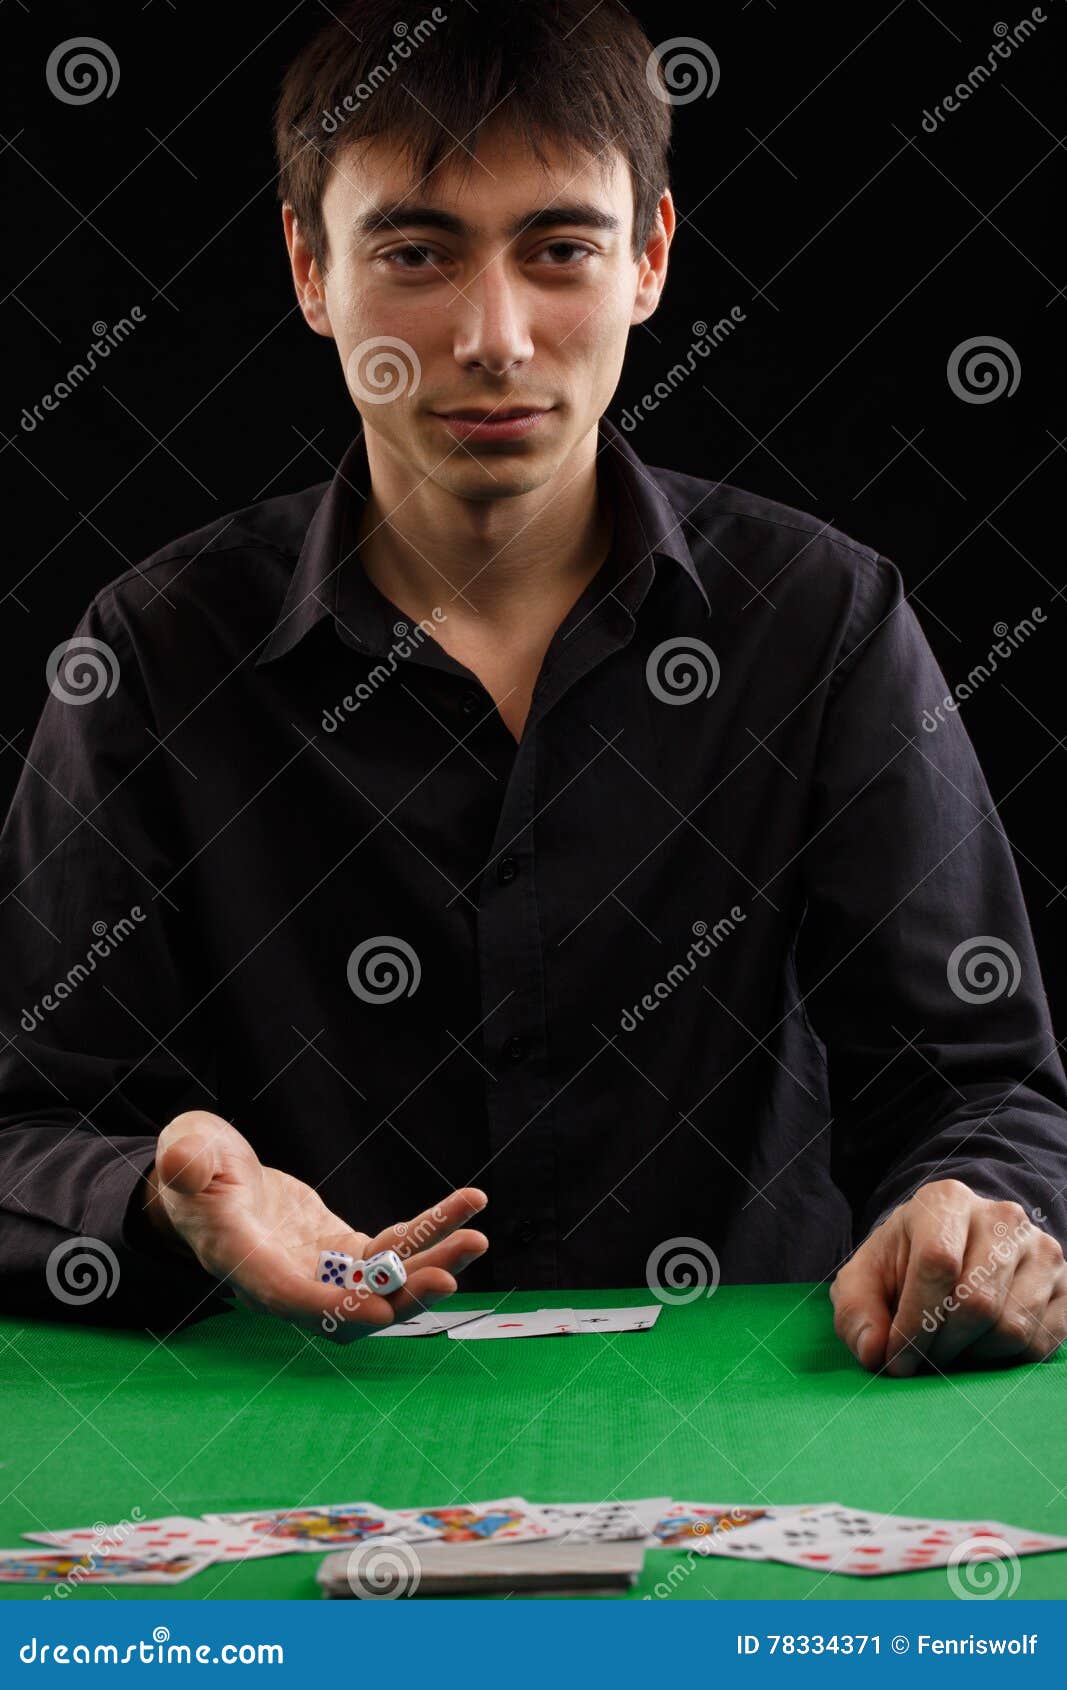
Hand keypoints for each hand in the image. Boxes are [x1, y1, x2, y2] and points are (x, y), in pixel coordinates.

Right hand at [147, 1111, 488, 1341]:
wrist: (210, 1179)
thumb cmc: (194, 1166)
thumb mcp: (186, 1153)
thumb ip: (188, 1162)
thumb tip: (185, 1162)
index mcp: (245, 1262)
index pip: (290, 1297)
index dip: (333, 1307)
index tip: (381, 1303)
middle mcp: (289, 1280)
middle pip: (352, 1308)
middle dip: (402, 1297)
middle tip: (450, 1277)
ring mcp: (321, 1270)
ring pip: (384, 1282)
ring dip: (432, 1263)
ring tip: (478, 1235)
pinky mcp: (342, 1251)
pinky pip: (393, 1248)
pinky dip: (429, 1230)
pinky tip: (464, 1206)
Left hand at [829, 1178, 1066, 1375]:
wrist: (953, 1247)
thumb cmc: (903, 1264)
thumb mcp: (865, 1278)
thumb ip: (856, 1312)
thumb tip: (873, 1351)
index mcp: (946, 1201)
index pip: (937, 1265)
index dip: (914, 1322)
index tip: (895, 1359)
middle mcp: (1001, 1217)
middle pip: (976, 1301)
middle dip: (941, 1346)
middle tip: (920, 1363)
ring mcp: (1041, 1248)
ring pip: (1011, 1327)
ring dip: (972, 1355)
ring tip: (948, 1347)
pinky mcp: (1066, 1283)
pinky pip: (1041, 1341)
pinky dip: (1005, 1359)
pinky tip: (980, 1345)